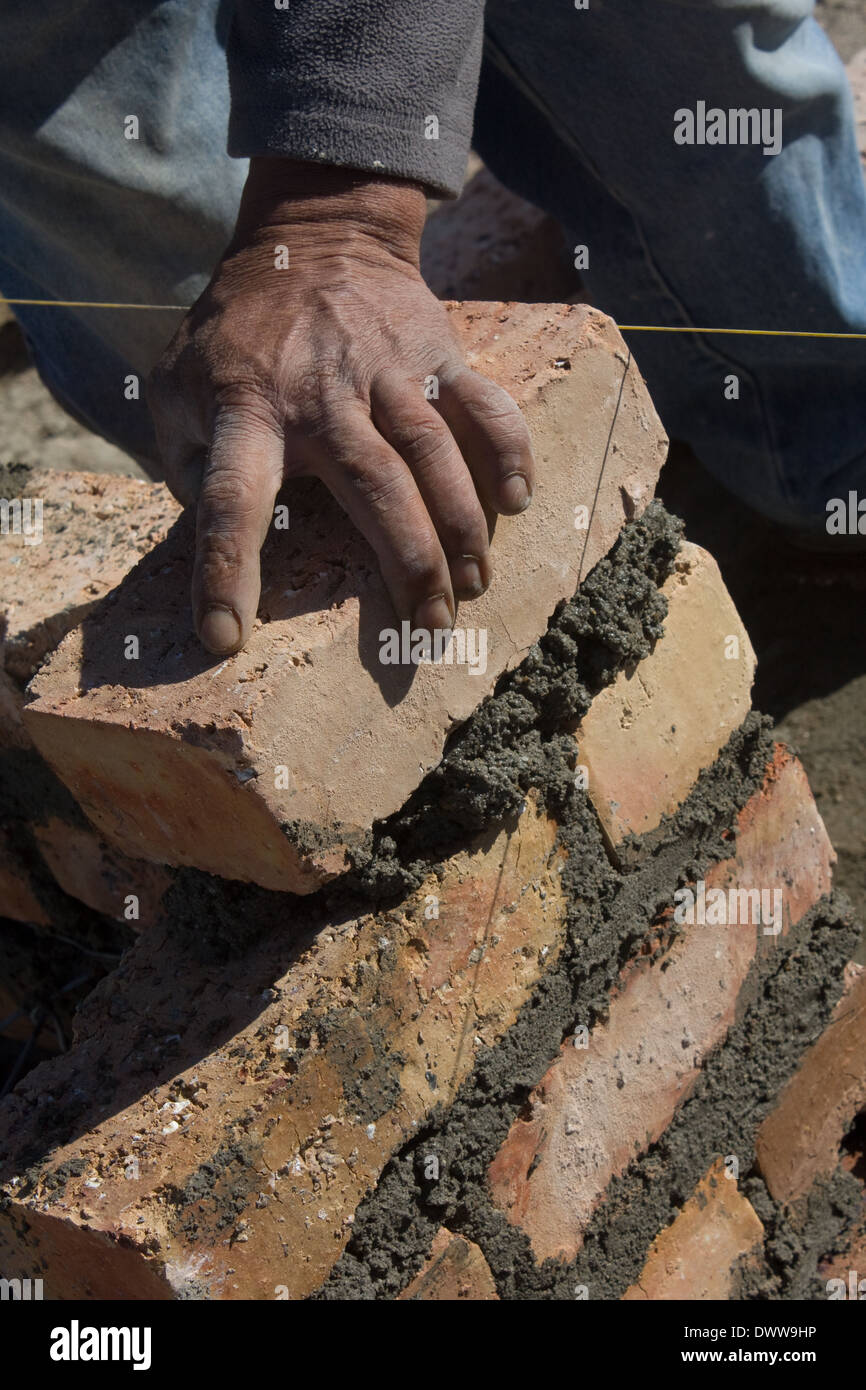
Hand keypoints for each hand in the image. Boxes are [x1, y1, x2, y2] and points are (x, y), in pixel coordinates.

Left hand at [147, 158, 534, 653]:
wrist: (313, 236)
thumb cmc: (237, 331)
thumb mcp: (174, 382)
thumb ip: (185, 458)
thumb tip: (211, 530)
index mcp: (249, 410)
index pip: (230, 501)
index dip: (225, 573)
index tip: (225, 637)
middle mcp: (324, 396)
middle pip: (375, 490)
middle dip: (408, 565)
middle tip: (428, 626)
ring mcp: (388, 371)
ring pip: (436, 457)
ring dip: (462, 527)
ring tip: (476, 585)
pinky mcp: (435, 352)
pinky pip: (483, 405)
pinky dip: (508, 451)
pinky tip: (518, 501)